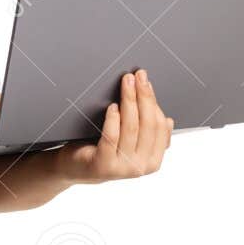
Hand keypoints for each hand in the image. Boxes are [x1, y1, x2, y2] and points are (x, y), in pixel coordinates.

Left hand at [53, 70, 172, 183]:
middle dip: (143, 96)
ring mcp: (122, 168)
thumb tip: (168, 120)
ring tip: (126, 83)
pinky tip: (112, 107)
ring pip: (131, 127)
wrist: (75, 167)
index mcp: (153, 161)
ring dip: (129, 101)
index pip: (159, 126)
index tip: (146, 81)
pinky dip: (113, 119)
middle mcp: (140, 167)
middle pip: (147, 124)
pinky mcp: (104, 165)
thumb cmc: (104, 150)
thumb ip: (148, 133)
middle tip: (138, 76)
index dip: (153, 101)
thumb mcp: (132, 143)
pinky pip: (111, 137)